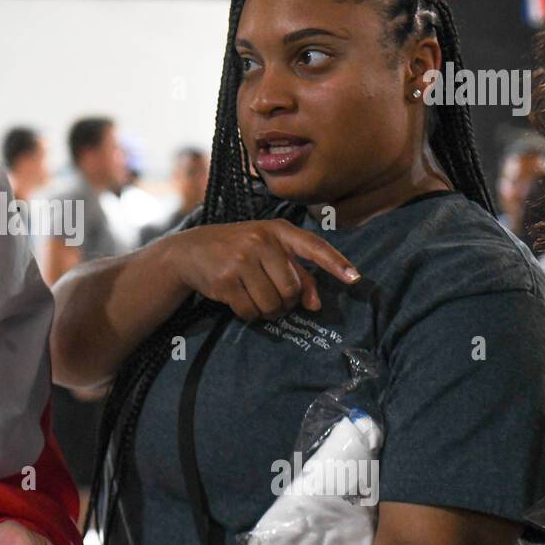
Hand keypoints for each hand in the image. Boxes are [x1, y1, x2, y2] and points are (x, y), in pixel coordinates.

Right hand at [163, 220, 358, 322]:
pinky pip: (250, 311)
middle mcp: (260, 240)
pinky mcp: (224, 280)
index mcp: (277, 230)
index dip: (335, 263)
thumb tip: (315, 304)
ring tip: (256, 299)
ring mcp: (240, 259)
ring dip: (268, 311)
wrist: (190, 251)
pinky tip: (239, 301)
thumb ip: (296, 273)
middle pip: (292, 289)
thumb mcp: (267, 251)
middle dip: (286, 301)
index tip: (355, 278)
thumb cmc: (237, 250)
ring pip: (272, 304)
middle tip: (274, 298)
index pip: (313, 246)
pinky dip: (249, 314)